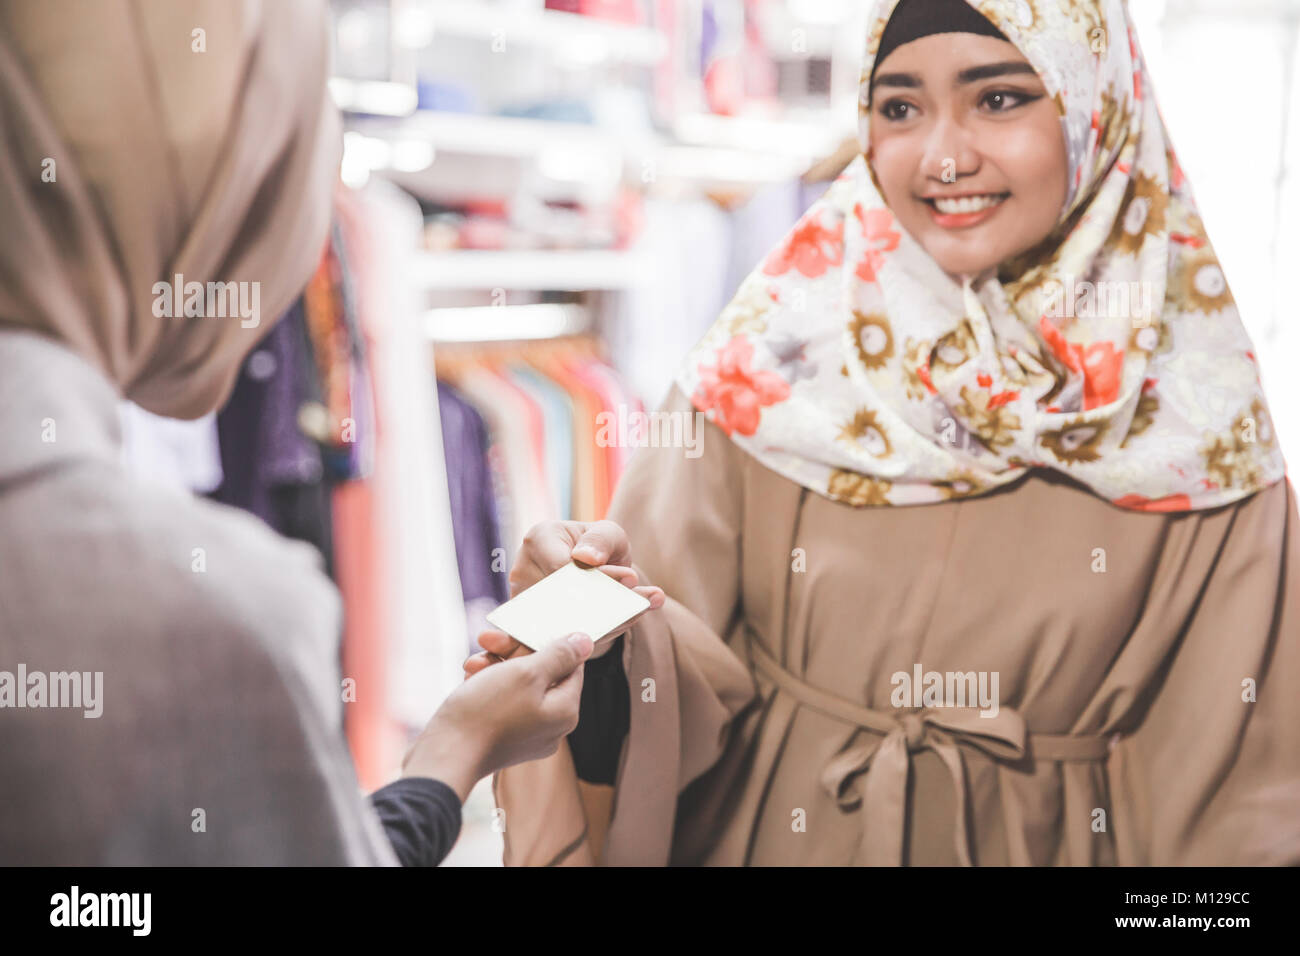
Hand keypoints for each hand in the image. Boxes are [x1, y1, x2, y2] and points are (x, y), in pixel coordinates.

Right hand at [402, 633, 594, 801]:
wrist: (444, 755)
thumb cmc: (486, 713)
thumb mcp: (526, 673)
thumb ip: (559, 655)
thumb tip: (586, 642)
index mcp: (565, 711)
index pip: (570, 665)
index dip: (544, 643)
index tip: (519, 632)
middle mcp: (551, 726)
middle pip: (541, 674)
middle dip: (511, 654)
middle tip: (487, 640)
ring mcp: (526, 735)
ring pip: (516, 686)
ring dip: (494, 667)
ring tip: (472, 664)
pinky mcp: (502, 739)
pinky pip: (501, 703)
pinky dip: (486, 686)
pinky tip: (469, 678)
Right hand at [497, 519, 663, 657]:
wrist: (590, 569)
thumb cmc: (598, 547)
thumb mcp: (608, 534)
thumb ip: (602, 540)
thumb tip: (588, 558)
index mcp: (537, 539)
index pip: (563, 566)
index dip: (595, 577)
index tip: (631, 579)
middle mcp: (522, 571)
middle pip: (561, 598)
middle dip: (603, 603)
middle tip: (641, 605)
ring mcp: (524, 602)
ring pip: (564, 622)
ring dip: (604, 623)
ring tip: (639, 612)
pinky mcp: (533, 626)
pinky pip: (565, 637)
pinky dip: (598, 632)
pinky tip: (625, 623)